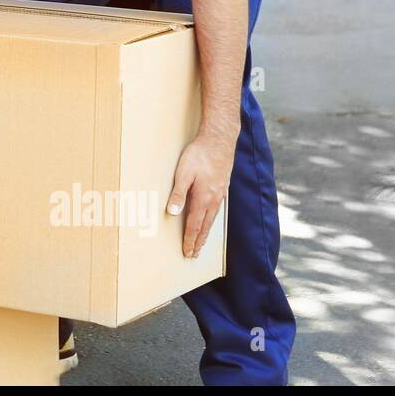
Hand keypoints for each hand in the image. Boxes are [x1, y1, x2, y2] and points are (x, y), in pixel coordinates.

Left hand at [166, 132, 234, 257]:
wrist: (219, 140)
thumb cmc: (199, 155)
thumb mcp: (183, 173)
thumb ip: (177, 193)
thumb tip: (172, 213)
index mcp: (203, 198)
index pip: (194, 225)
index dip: (189, 240)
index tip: (187, 252)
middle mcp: (213, 200)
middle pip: (204, 227)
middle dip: (198, 241)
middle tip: (193, 255)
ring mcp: (219, 194)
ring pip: (211, 220)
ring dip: (205, 233)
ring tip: (200, 243)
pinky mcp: (222, 188)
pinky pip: (216, 211)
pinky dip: (210, 221)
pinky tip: (209, 221)